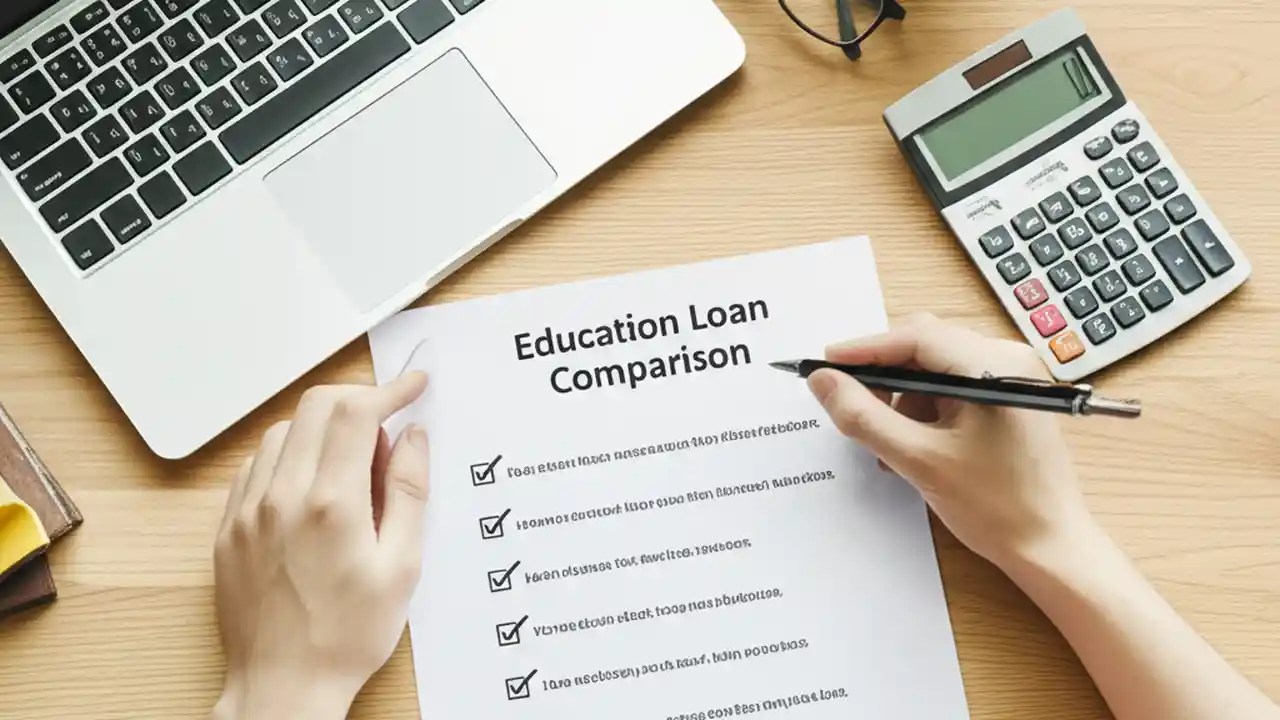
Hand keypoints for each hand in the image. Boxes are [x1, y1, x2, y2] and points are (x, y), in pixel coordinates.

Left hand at [212, 373, 429, 719]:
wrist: (283, 687)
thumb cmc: (346, 636)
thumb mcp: (401, 566)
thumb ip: (409, 491)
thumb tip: (414, 437)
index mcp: (330, 503)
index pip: (357, 410)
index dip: (390, 388)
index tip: (412, 385)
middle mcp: (281, 496)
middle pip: (316, 406)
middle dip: (357, 400)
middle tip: (387, 428)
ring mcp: (247, 511)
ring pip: (283, 432)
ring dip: (322, 430)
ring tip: (353, 471)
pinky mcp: (228, 528)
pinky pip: (256, 467)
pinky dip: (288, 458)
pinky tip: (312, 488)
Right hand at [806, 314, 1094, 571]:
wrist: (1050, 546)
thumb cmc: (997, 507)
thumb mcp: (918, 460)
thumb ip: (864, 417)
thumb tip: (823, 382)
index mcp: (994, 366)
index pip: (915, 337)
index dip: (863, 349)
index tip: (824, 367)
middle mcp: (1008, 359)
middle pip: (924, 346)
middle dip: (883, 377)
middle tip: (850, 406)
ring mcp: (1013, 377)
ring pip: (935, 367)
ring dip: (903, 398)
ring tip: (890, 443)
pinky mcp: (1009, 397)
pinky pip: (953, 385)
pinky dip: (925, 409)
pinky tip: (915, 444)